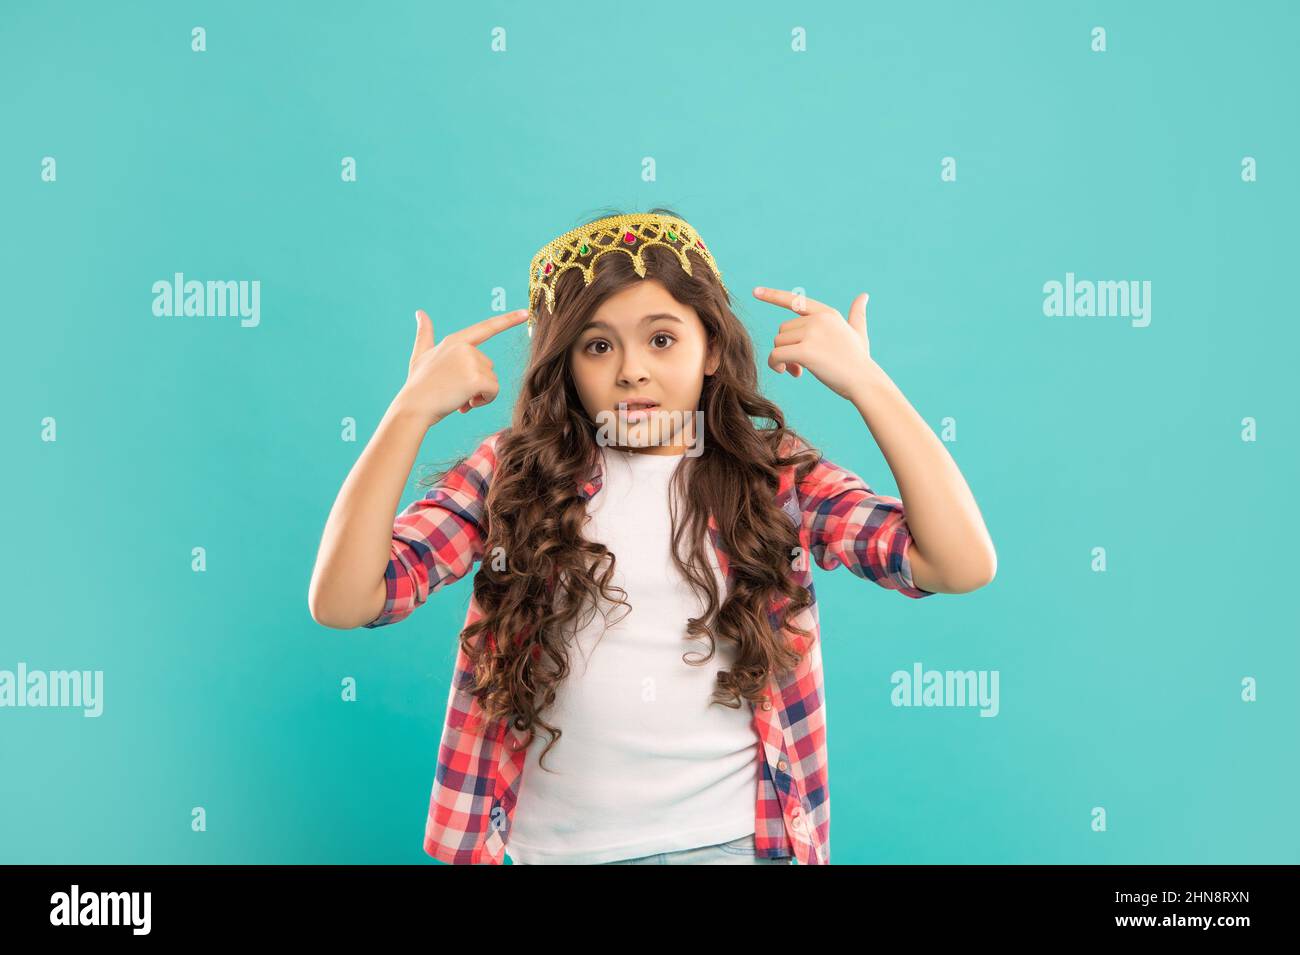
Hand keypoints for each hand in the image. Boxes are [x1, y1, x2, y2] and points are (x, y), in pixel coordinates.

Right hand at [400, 307, 529, 425]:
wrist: (413, 407)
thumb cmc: (417, 385)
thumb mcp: (420, 355)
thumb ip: (425, 333)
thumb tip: (420, 312)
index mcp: (455, 340)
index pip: (486, 327)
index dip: (507, 320)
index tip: (525, 313)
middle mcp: (465, 347)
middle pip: (489, 367)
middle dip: (477, 383)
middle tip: (456, 393)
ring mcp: (471, 361)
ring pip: (492, 381)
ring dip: (480, 394)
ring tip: (458, 398)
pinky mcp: (476, 378)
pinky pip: (493, 391)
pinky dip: (484, 401)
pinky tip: (466, 404)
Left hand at [753, 287, 874, 400]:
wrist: (864, 381)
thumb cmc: (859, 361)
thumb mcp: (859, 333)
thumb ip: (857, 314)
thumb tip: (864, 296)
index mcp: (827, 313)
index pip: (795, 301)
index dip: (773, 296)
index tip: (755, 291)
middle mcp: (818, 319)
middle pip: (782, 330)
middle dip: (787, 348)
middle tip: (800, 366)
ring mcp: (812, 333)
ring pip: (778, 343)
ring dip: (783, 359)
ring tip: (799, 370)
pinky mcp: (805, 351)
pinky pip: (776, 355)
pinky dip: (776, 365)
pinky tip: (790, 373)